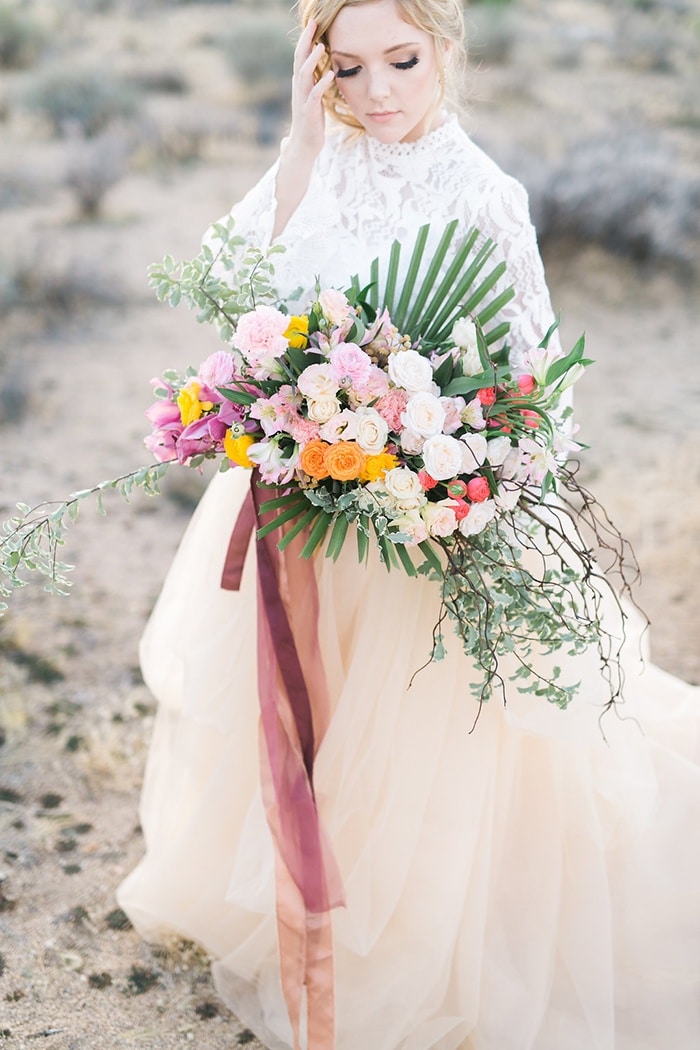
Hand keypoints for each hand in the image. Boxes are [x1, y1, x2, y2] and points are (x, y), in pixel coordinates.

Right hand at [287, 19, 334, 160]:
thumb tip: (322, 66)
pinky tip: (331, 74)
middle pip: (299, 60)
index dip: (306, 40)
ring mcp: (302, 100)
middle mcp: (299, 88)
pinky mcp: (309, 112)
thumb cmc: (310, 120)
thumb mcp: (312, 96)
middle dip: (305, 41)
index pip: (300, 56)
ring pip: (304, 75)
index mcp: (300, 84)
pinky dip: (322, 83)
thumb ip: (314, 81)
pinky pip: (315, 95)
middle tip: (313, 24)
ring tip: (322, 46)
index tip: (313, 24)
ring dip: (312, 59)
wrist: (304, 145)